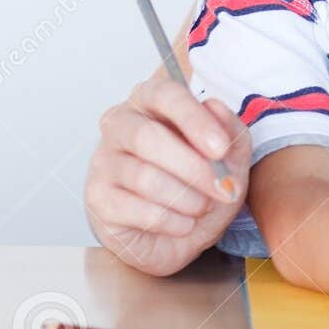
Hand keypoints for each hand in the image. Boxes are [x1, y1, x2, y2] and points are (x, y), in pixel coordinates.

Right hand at [84, 77, 253, 275]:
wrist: (177, 234)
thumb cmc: (198, 183)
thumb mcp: (229, 157)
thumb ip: (230, 130)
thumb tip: (216, 108)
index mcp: (151, 101)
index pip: (164, 94)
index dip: (194, 120)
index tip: (221, 148)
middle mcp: (120, 124)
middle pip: (147, 137)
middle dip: (193, 167)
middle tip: (222, 188)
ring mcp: (104, 161)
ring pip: (144, 177)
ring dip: (186, 198)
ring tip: (202, 207)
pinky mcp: (98, 198)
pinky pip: (137, 210)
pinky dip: (171, 221)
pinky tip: (184, 222)